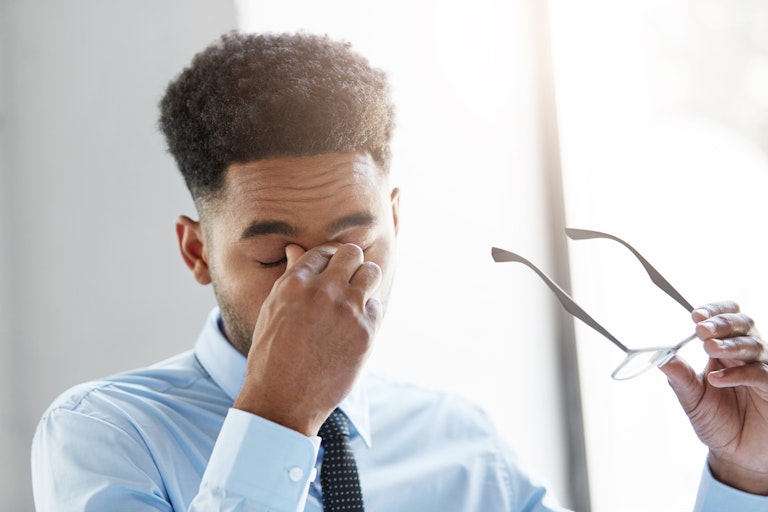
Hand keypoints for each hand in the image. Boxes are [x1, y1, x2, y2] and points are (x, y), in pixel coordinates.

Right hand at [233, 243, 382, 435]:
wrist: (283, 400)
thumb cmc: (273, 355)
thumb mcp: (273, 311)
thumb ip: (290, 277)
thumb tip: (296, 249)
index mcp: (295, 283)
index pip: (323, 251)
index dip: (327, 262)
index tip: (329, 274)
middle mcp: (323, 291)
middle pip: (352, 253)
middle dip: (350, 264)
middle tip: (346, 280)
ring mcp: (347, 311)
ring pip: (371, 273)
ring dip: (365, 280)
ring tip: (356, 297)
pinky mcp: (366, 332)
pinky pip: (376, 306)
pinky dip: (368, 313)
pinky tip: (353, 328)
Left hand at [661, 300, 767, 494]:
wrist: (736, 455)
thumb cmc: (717, 422)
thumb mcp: (691, 398)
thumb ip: (679, 376)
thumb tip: (661, 356)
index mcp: (724, 351)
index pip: (725, 319)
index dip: (714, 312)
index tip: (696, 315)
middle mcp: (745, 356)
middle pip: (743, 325)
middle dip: (722, 323)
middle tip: (702, 329)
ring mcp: (761, 371)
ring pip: (754, 345)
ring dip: (730, 345)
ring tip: (709, 348)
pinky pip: (761, 374)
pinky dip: (739, 374)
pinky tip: (718, 378)